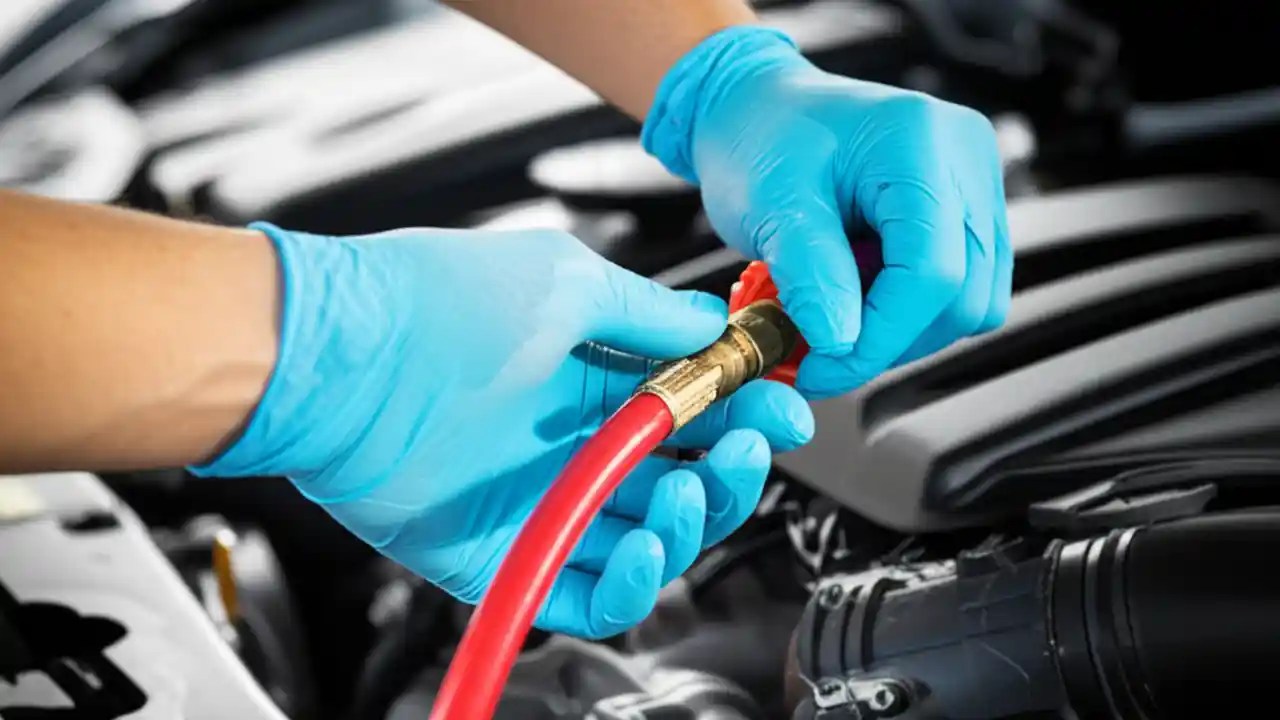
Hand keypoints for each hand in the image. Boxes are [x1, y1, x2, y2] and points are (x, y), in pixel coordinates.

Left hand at [190, 224, 813, 638]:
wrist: (335, 356)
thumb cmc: (436, 304)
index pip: (692, 412)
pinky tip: (646, 551)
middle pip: (682, 481)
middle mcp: (570, 445)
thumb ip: (649, 314)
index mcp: (590, 379)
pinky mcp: (503, 554)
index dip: (745, 413)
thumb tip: (713, 326)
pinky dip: (627, 587)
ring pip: (646, 542)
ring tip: (688, 497)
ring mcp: (539, 502)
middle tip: (748, 453)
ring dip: (690, 528)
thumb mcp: (564, 283)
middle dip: (732, 472)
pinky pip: (582, 593)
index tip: (782, 411)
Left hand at [643, 27, 1011, 397]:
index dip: (880, 338)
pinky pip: (966, 286)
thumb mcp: (770, 206)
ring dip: (905, 329)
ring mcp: (977, 182)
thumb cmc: (760, 140)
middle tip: (820, 350)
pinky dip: (913, 309)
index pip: (931, 272)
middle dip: (891, 339)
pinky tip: (862, 292)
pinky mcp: (971, 207)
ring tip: (838, 308)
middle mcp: (966, 159)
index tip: (822, 369)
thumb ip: (811, 274)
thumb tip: (844, 345)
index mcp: (919, 145)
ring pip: (974, 301)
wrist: (760, 109)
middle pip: (964, 294)